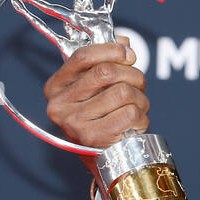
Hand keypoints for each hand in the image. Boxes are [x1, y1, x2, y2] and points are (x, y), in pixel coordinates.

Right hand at [44, 37, 148, 160]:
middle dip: (132, 74)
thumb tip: (123, 42)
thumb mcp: (98, 87)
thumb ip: (107, 60)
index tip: (129, 55)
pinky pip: (131, 113)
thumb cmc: (103, 114)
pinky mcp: (94, 137)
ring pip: (123, 92)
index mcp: (56, 87)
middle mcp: (60, 105)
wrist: (104, 156)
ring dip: (141, 97)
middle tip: (139, 83)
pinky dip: (142, 115)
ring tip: (137, 105)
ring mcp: (75, 123)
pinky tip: (135, 122)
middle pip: (106, 72)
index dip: (112, 50)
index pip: (83, 56)